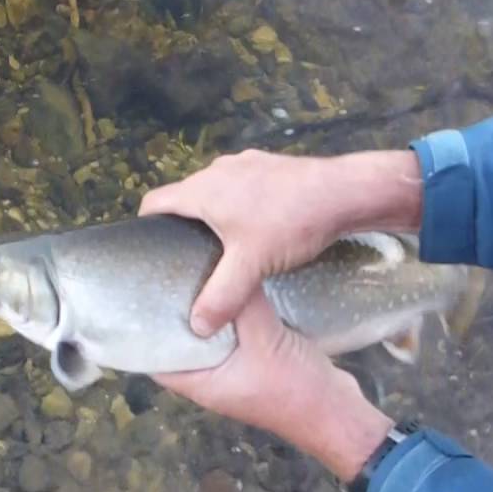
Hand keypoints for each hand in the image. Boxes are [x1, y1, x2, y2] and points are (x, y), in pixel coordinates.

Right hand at [138, 148, 423, 336]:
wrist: (346, 192)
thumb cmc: (292, 222)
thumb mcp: (252, 265)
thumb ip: (221, 297)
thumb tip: (197, 326)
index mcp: (203, 190)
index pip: (155, 203)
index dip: (146, 229)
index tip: (149, 254)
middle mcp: (218, 171)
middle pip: (185, 200)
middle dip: (182, 229)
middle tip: (186, 264)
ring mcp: (246, 165)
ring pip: (215, 195)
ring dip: (214, 219)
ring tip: (221, 253)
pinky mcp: (270, 168)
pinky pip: (242, 190)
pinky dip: (240, 209)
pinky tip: (257, 233)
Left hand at [151, 291, 393, 482]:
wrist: (338, 413)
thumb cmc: (294, 388)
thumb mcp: (264, 339)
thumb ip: (242, 304)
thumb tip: (224, 267)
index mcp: (200, 383)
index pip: (155, 360)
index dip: (142, 333)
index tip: (137, 297)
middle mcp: (211, 379)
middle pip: (181, 344)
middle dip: (174, 313)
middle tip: (165, 272)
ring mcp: (234, 371)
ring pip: (210, 338)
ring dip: (205, 312)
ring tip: (194, 270)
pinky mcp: (256, 363)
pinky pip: (235, 335)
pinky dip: (231, 315)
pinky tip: (232, 286)